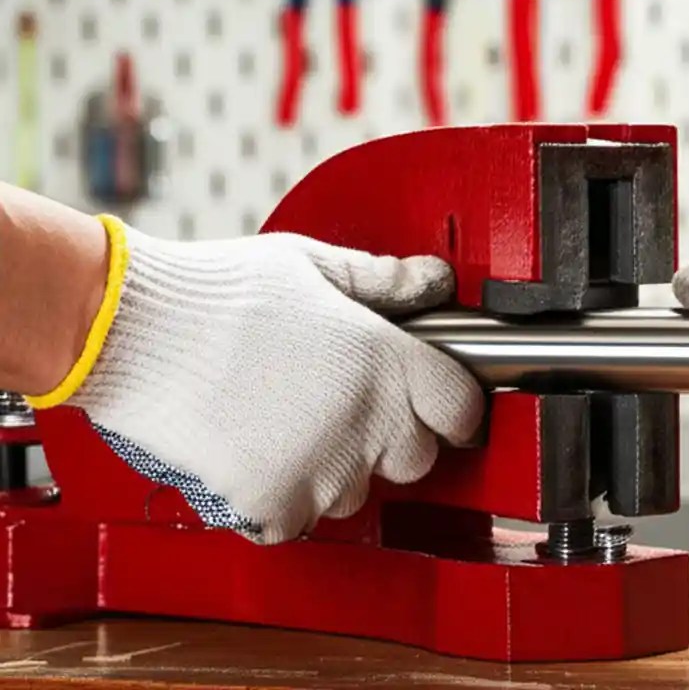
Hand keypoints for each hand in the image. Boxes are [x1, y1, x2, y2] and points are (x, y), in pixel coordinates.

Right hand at [26, 216, 483, 542]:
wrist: (130, 331)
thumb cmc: (215, 293)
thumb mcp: (312, 266)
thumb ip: (382, 281)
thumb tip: (433, 280)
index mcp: (384, 359)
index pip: (462, 409)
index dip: (455, 409)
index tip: (442, 409)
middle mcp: (365, 419)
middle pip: (417, 457)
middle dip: (393, 438)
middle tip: (343, 405)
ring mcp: (321, 468)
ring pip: (356, 493)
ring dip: (333, 469)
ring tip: (283, 421)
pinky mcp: (273, 504)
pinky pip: (298, 519)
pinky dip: (281, 498)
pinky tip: (254, 451)